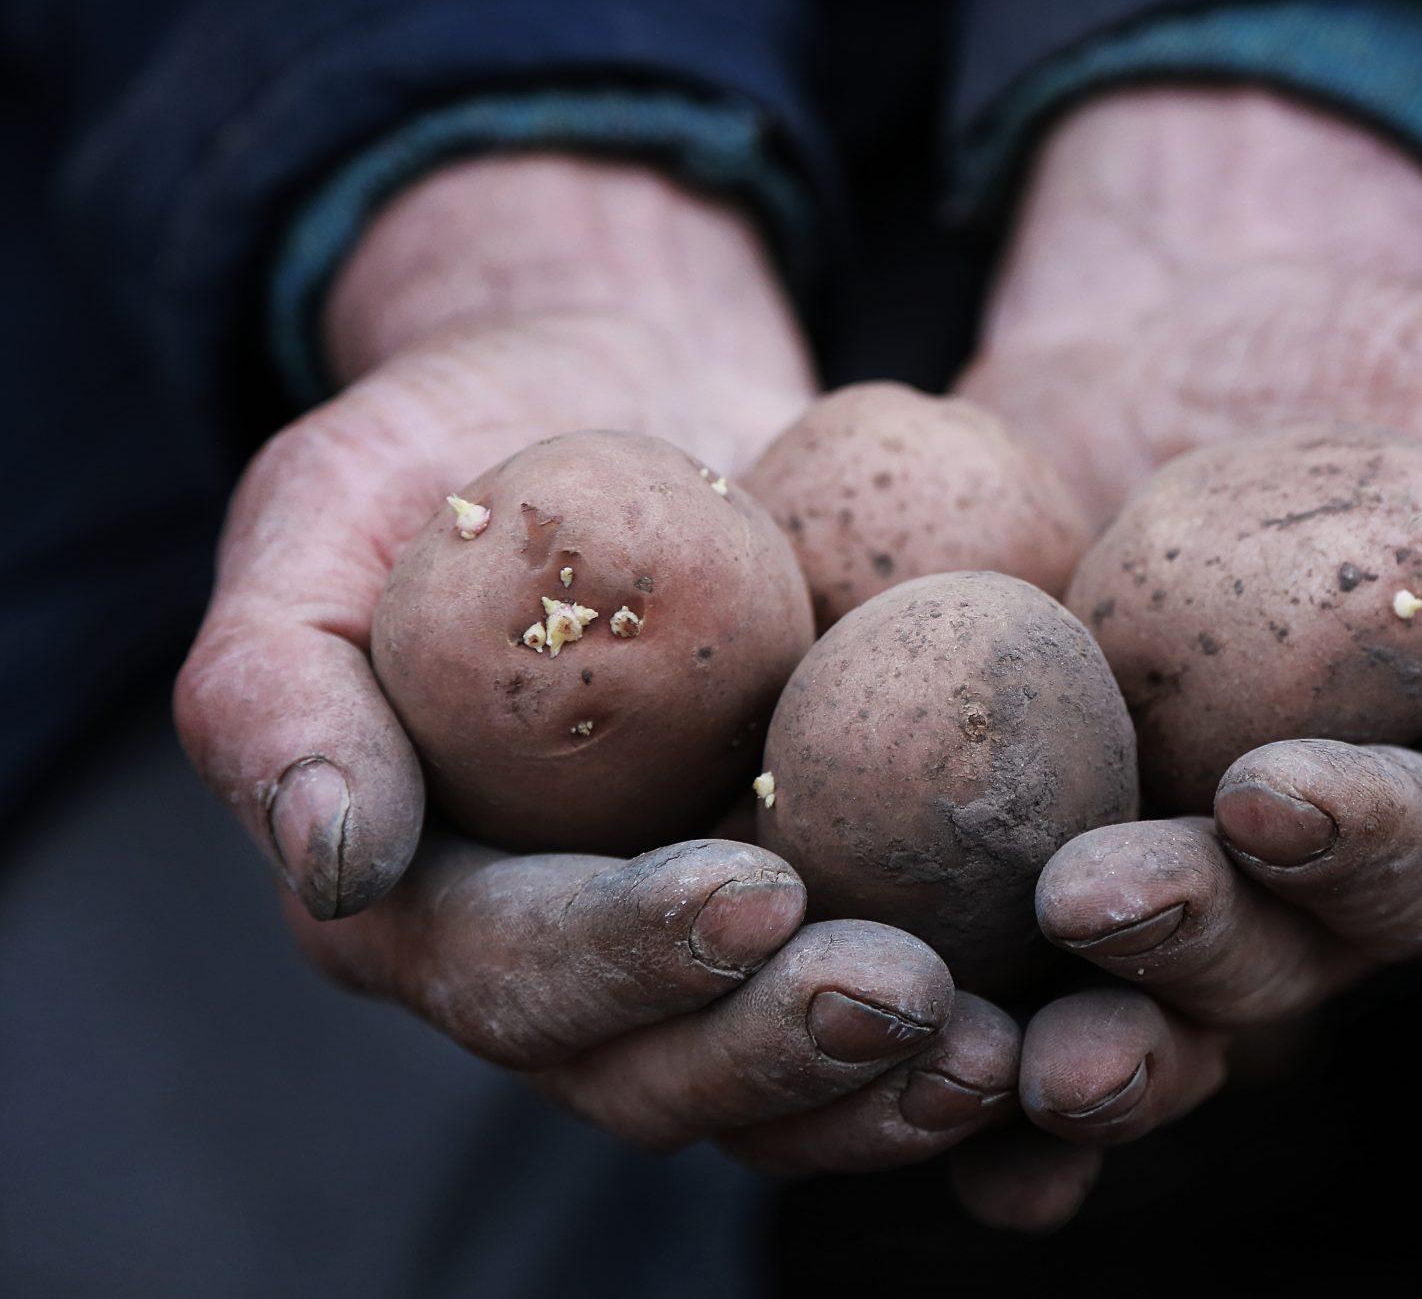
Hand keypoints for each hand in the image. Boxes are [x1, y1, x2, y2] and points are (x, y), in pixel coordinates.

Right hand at [175, 156, 1016, 1166]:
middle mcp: (576, 964)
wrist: (629, 400)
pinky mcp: (835, 901)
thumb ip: (281, 685)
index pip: (516, 971)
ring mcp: (713, 950)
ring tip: (1007, 1050)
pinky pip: (901, 1012)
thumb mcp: (326, 512)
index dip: (626, 959)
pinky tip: (1069, 1026)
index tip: (753, 892)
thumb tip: (334, 855)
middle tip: (911, 1001)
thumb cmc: (459, 448)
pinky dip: (982, 1042)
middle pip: (667, 1069)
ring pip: (793, 1082)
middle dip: (786, 1055)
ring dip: (897, 1092)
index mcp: (433, 904)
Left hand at [950, 86, 1421, 1222]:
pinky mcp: (999, 851)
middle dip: (1182, 952)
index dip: (1357, 854)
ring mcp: (1139, 881)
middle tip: (1092, 900)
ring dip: (1062, 1047)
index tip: (1272, 793)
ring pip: (1119, 1009)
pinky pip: (977, 971)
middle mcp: (1287, 898)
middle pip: (1254, 973)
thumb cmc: (1390, 394)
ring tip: (996, 1047)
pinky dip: (932, 1052)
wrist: (1185, 333)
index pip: (1420, 873)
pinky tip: (874, 1063)